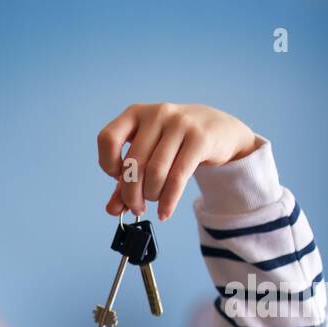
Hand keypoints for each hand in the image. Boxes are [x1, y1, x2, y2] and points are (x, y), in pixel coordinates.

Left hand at [97, 103, 259, 220]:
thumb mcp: (148, 155)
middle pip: (133, 164)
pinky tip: (165, 212)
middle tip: (136, 207)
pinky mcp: (200, 138)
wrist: (219, 130)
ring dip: (151, 196)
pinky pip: (178, 177)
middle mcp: (156, 114)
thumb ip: (126, 181)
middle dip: (131, 194)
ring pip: (155, 172)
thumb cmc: (174, 144)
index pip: (107, 139)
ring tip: (155, 202)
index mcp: (135, 113)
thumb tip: (112, 210)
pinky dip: (168, 201)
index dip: (108, 164)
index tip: (118, 177)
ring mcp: (180, 123)